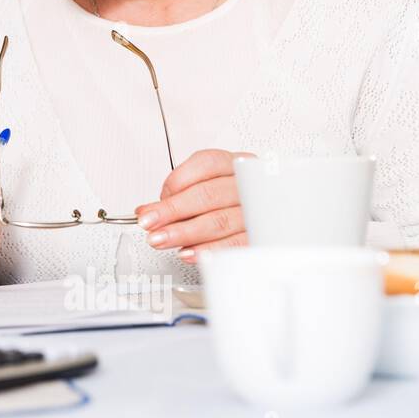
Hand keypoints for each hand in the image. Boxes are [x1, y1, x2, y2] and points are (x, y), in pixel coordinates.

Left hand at [134, 149, 256, 264]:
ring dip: (184, 233)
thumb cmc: (230, 200)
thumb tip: (148, 212)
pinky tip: (188, 253)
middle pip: (207, 195)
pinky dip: (208, 250)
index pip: (206, 165)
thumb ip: (179, 195)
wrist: (271, 215)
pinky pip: (235, 245)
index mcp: (234, 164)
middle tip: (148, 223)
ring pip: (219, 221)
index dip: (174, 184)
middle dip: (172, 211)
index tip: (151, 203)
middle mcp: (248, 185)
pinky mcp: (261, 237)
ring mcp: (258, 211)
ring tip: (160, 239)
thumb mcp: (207, 187)